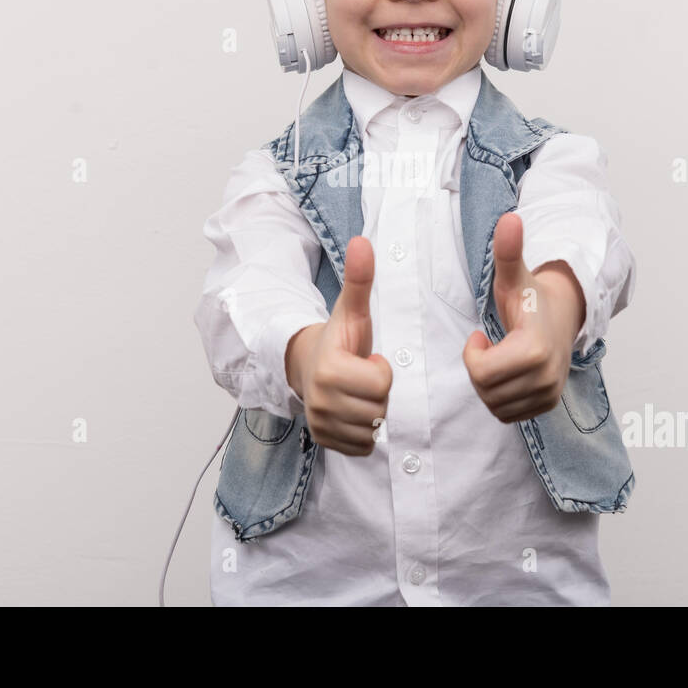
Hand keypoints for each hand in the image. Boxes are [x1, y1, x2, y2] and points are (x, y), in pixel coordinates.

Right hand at [287, 236, 392, 455]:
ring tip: (357, 393)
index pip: (381, 382)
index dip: (381, 369)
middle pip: (379, 409)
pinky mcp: (323, 442)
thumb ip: (359, 279)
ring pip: (373, 430)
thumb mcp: (351, 310)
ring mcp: (320, 424)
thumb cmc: (339, 339)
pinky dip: (364, 433)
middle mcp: (319, 400)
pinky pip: (364, 447)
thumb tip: (363, 241)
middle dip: (378, 392)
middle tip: (362, 377)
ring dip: (372, 412)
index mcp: (328, 369)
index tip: (366, 358)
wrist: (306, 365)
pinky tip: (353, 411)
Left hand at [462, 212, 581, 422]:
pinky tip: (508, 373)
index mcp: (534, 350)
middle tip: (489, 346)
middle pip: (486, 390)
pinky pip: (506, 414)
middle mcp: (546, 377)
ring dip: (488, 383)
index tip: (481, 336)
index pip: (481, 373)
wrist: (562, 316)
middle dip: (479, 368)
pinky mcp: (547, 405)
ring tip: (499, 357)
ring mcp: (549, 395)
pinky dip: (499, 396)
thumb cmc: (529, 298)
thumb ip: (508, 251)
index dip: (473, 355)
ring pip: (494, 405)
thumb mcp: (513, 276)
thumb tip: (509, 218)